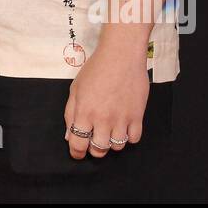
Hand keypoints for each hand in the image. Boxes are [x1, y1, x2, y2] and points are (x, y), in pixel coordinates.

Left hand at [63, 44, 147, 159]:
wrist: (121, 55)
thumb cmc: (96, 68)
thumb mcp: (76, 88)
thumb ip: (70, 113)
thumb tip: (69, 135)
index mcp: (84, 112)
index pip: (78, 144)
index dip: (76, 152)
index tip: (78, 152)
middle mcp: (102, 119)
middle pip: (98, 150)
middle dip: (94, 149)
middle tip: (95, 139)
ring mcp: (121, 119)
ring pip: (116, 147)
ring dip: (111, 142)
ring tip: (110, 130)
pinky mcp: (137, 116)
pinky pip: (134, 139)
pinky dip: (129, 137)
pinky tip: (124, 126)